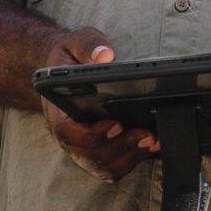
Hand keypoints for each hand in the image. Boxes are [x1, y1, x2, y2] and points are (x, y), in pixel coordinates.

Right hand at [40, 27, 156, 181]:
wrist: (65, 69)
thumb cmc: (70, 58)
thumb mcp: (74, 42)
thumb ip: (87, 45)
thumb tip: (105, 54)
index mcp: (57, 112)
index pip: (68, 134)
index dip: (92, 136)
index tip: (116, 124)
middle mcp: (69, 135)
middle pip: (90, 157)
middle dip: (120, 149)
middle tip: (146, 135)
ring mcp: (84, 146)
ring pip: (103, 167)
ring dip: (129, 158)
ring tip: (152, 140)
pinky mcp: (100, 150)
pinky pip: (114, 166)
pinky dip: (132, 160)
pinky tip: (151, 145)